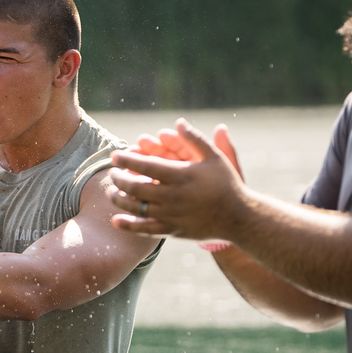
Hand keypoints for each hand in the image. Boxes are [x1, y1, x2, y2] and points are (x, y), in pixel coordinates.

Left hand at [107, 119, 246, 238]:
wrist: (240, 217)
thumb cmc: (227, 184)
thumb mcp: (215, 158)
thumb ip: (195, 139)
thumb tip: (178, 121)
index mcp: (182, 175)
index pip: (146, 165)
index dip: (127, 159)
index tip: (115, 155)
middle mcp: (174, 196)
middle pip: (135, 187)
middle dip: (118, 178)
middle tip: (111, 173)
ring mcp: (172, 215)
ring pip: (136, 208)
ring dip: (119, 200)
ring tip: (111, 192)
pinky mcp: (173, 231)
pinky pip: (145, 230)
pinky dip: (128, 226)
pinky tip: (115, 220)